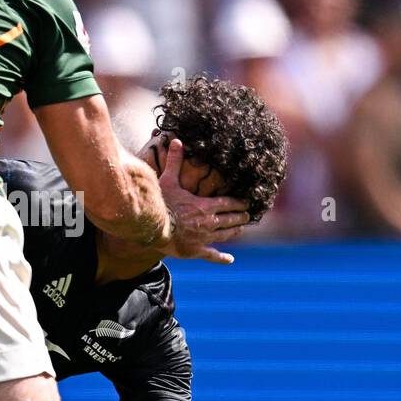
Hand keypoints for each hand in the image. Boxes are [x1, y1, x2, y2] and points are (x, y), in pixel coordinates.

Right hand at [156, 138, 251, 264]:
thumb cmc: (160, 204)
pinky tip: (230, 259)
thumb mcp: (168, 181)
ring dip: (235, 231)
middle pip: (231, 219)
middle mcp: (210, 222)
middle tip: (248, 215)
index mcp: (206, 206)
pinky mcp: (196, 251)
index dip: (239, 202)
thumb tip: (177, 140)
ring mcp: (204, 238)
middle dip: (240, 216)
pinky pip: (212, 255)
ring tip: (240, 228)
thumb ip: (174, 161)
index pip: (229, 203)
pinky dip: (222, 258)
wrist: (152, 229)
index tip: (246, 201)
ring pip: (226, 235)